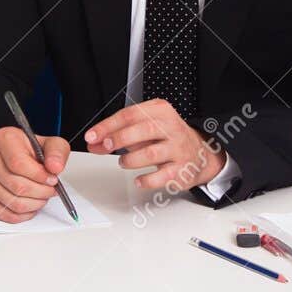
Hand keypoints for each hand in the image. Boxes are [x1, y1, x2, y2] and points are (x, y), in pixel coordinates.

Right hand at [0, 126, 67, 223]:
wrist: (16, 156)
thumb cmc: (31, 151)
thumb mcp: (51, 144)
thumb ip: (57, 152)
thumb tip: (54, 167)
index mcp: (5, 140)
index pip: (18, 164)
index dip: (39, 176)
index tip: (52, 179)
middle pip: (17, 186)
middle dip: (41, 192)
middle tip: (50, 189)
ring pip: (13, 203)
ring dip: (34, 204)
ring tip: (41, 195)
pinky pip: (5, 214)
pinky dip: (22, 215)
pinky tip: (30, 205)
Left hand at [83, 99, 223, 191]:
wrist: (199, 154)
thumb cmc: (166, 139)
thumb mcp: (143, 131)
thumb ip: (118, 136)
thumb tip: (95, 143)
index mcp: (160, 111)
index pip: (130, 114)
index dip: (108, 125)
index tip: (92, 136)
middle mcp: (171, 127)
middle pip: (143, 129)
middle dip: (120, 138)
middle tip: (106, 146)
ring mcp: (178, 149)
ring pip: (151, 153)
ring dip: (131, 159)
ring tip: (123, 163)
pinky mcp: (182, 169)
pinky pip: (162, 176)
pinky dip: (146, 180)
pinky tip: (138, 180)